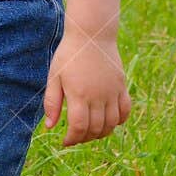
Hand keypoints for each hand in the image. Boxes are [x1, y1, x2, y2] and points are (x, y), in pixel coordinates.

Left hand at [43, 27, 130, 147]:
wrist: (91, 34)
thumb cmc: (69, 54)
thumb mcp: (54, 76)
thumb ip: (51, 102)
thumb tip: (49, 127)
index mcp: (79, 94)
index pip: (79, 127)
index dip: (72, 139)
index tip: (65, 141)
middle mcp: (98, 96)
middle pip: (95, 129)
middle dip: (84, 138)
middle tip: (76, 136)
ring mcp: (112, 92)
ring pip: (111, 123)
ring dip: (101, 133)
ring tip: (90, 132)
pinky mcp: (121, 86)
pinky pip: (125, 111)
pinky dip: (119, 121)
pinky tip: (109, 122)